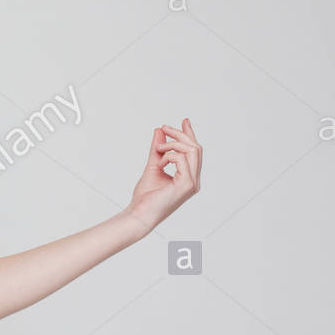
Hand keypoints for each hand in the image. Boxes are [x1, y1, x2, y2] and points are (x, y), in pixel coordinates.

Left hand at [126, 118, 201, 233]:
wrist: (138, 213)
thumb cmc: (145, 197)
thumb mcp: (152, 166)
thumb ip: (158, 150)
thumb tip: (160, 131)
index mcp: (188, 177)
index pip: (193, 152)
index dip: (190, 134)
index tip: (184, 120)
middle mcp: (193, 180)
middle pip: (195, 148)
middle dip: (180, 134)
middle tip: (164, 128)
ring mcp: (192, 183)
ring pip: (193, 151)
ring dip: (174, 144)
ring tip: (158, 148)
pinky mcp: (187, 185)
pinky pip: (183, 159)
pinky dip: (169, 156)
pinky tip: (160, 163)